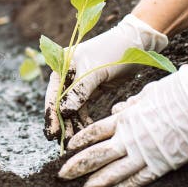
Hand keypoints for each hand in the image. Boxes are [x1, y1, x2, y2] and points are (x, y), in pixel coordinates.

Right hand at [44, 14, 167, 139]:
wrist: (136, 44)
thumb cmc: (114, 52)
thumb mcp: (95, 71)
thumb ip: (78, 91)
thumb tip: (63, 111)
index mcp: (62, 65)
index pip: (53, 93)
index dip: (51, 114)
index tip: (52, 133)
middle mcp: (67, 74)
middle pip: (60, 103)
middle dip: (62, 122)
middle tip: (63, 142)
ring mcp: (78, 82)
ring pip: (71, 107)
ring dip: (72, 123)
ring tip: (74, 140)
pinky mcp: (91, 88)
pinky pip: (82, 107)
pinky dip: (82, 118)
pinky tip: (84, 129)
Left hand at [58, 61, 187, 186]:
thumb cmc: (175, 92)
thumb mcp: (146, 94)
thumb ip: (129, 106)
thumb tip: (115, 111)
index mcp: (124, 119)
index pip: (94, 132)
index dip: (80, 141)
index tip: (67, 148)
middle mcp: (130, 137)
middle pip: (97, 154)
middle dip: (77, 166)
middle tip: (61, 175)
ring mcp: (146, 152)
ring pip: (115, 170)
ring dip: (97, 180)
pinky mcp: (163, 163)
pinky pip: (142, 177)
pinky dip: (128, 184)